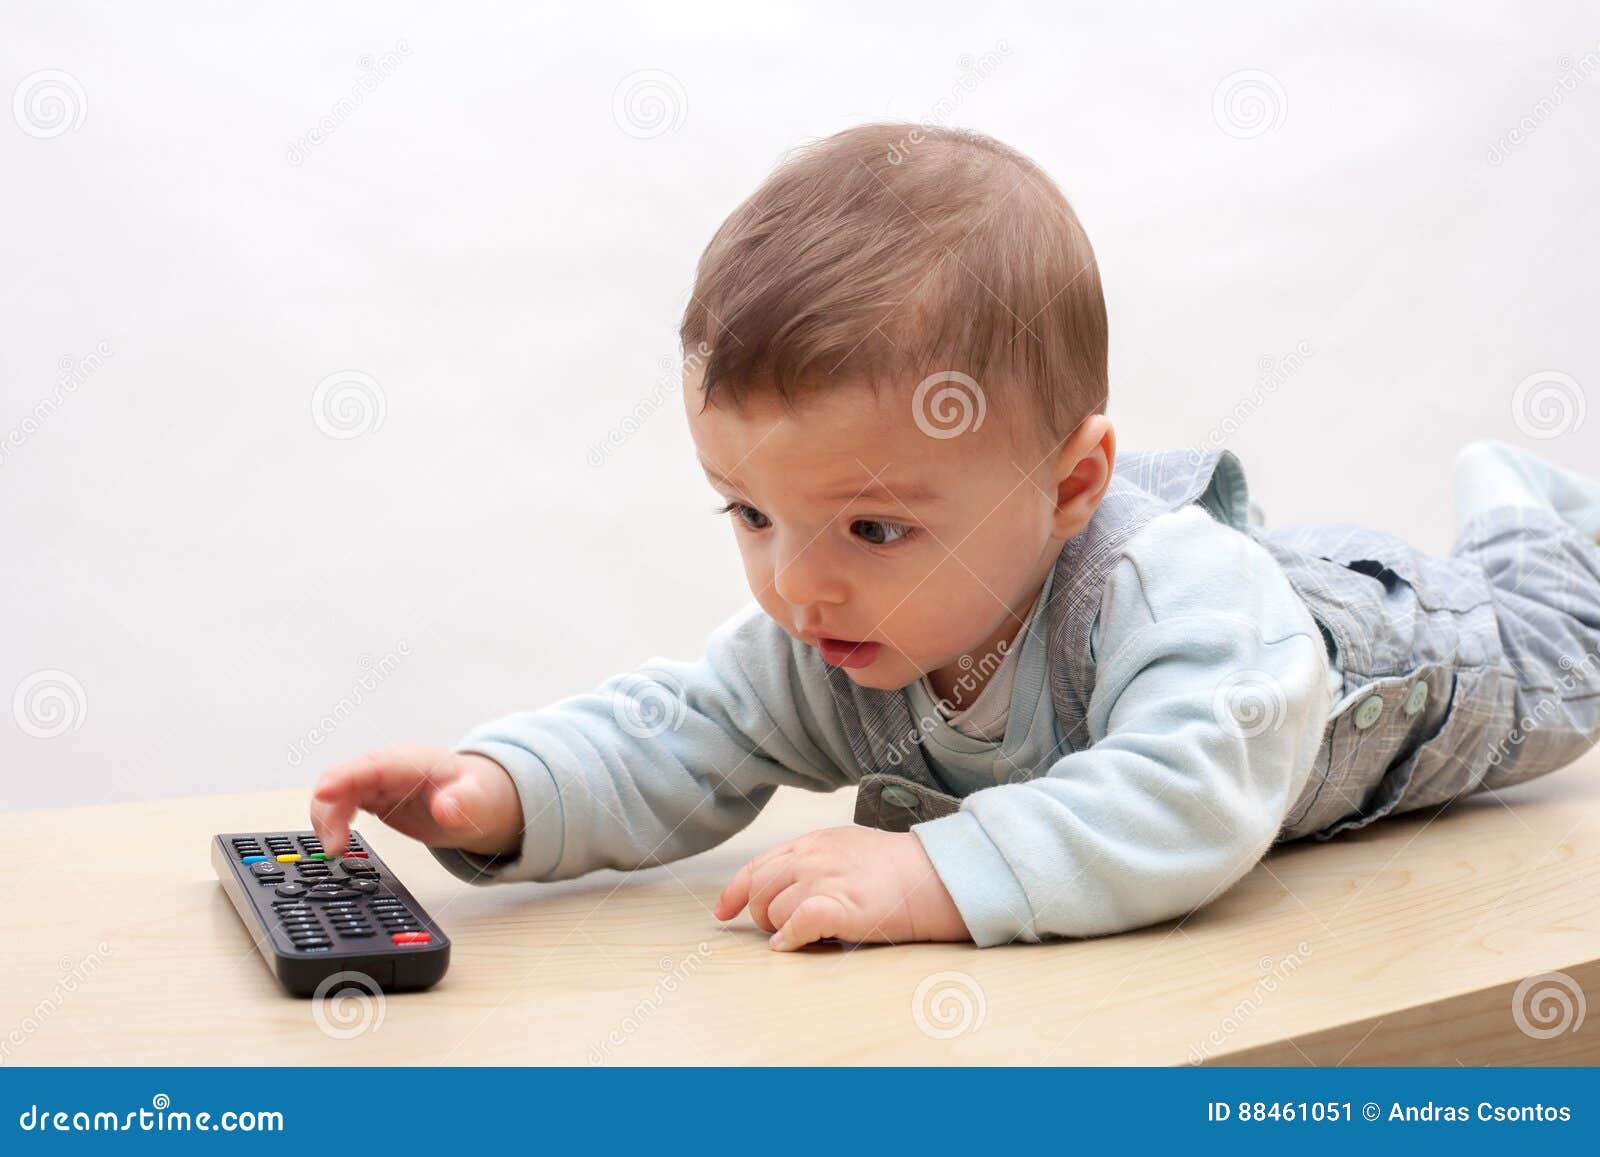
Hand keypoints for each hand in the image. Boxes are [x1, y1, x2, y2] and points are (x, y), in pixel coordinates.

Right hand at [309, 744, 522, 858]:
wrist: (479, 800)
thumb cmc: (478, 795)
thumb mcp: (479, 802)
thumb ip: (464, 803)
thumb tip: (447, 808)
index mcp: (413, 763)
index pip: (372, 765)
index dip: (344, 777)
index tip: (323, 793)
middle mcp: (390, 768)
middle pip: (344, 779)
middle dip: (329, 810)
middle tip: (334, 847)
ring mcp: (378, 781)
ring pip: (336, 792)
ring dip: (327, 819)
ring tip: (335, 849)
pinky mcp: (373, 796)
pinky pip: (341, 803)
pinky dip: (332, 822)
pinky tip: (337, 841)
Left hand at [714, 826, 970, 950]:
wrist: (933, 877)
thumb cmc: (899, 869)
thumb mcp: (850, 847)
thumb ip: (816, 858)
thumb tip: (790, 884)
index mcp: (814, 842)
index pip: (759, 864)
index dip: (735, 890)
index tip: (723, 910)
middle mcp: (812, 857)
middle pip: (759, 889)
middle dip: (761, 914)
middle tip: (781, 928)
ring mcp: (822, 881)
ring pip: (773, 911)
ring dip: (782, 929)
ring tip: (812, 933)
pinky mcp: (835, 908)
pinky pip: (793, 928)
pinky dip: (788, 940)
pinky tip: (794, 944)